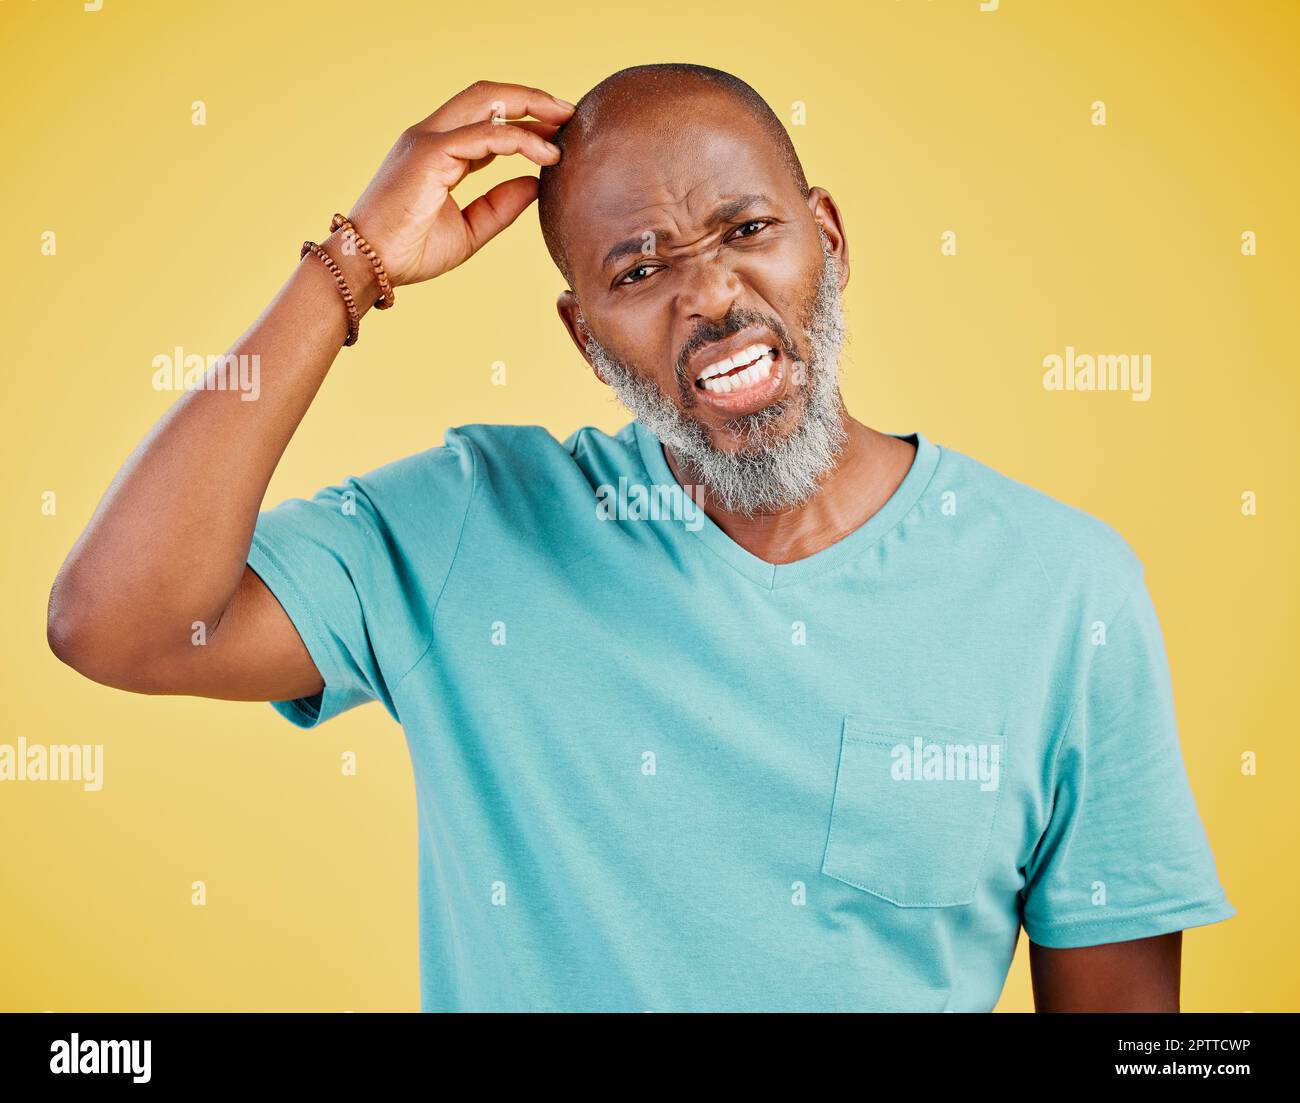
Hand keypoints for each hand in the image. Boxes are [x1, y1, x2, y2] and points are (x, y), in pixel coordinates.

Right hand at [345, 81, 573, 287]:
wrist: (369, 266)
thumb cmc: (410, 251)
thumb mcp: (470, 230)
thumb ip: (500, 205)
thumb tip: (536, 184)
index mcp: (437, 151)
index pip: (486, 119)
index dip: (524, 120)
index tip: (558, 132)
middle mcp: (430, 136)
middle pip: (487, 96)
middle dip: (531, 99)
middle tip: (569, 112)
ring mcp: (428, 140)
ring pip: (487, 103)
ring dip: (531, 107)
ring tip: (565, 122)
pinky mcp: (429, 153)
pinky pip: (485, 135)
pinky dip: (520, 140)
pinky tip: (547, 155)